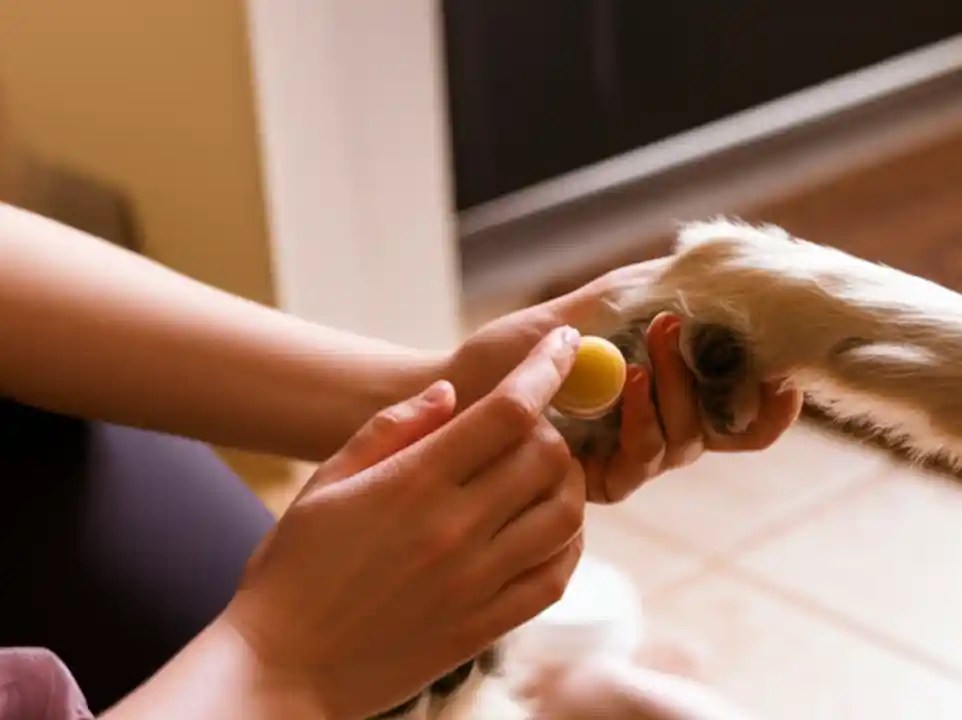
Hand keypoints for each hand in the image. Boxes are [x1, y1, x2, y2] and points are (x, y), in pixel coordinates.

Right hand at [221, 328, 587, 718]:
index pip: (507, 411)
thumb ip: (389, 430)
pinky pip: (555, 576)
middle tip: (532, 431)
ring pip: (565, 515)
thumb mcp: (325, 483)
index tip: (565, 344)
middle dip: (553, 429)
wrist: (281, 668)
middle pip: (547, 457)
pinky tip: (551, 530)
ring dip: (568, 484)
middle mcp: (455, 529)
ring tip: (546, 476)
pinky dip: (569, 544)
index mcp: (414, 483)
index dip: (546, 369)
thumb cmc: (293, 569)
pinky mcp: (485, 626)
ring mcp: (476, 581)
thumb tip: (450, 393)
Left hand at [448, 260, 802, 502]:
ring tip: (653, 343)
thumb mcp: (602, 303)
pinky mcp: (600, 482)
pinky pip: (640, 461)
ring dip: (676, 388)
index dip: (777, 405)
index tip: (782, 373)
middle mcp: (665, 433)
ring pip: (686, 441)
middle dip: (717, 373)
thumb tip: (729, 265)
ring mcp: (634, 460)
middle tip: (682, 324)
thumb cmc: (528, 345)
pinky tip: (625, 380)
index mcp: (676, 395)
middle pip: (729, 428)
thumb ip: (661, 289)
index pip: (748, 416)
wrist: (463, 384)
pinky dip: (641, 418)